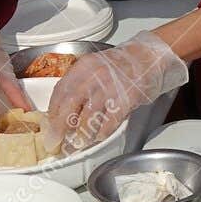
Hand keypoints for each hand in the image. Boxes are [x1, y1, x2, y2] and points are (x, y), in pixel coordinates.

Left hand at [45, 32, 188, 152]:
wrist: (150, 57)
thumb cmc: (123, 64)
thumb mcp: (96, 66)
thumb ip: (80, 83)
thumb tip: (65, 109)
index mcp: (84, 67)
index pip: (60, 91)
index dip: (53, 111)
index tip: (50, 124)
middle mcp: (94, 76)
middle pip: (70, 105)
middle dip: (60, 126)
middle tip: (56, 140)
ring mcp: (111, 88)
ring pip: (89, 116)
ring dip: (81, 134)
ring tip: (78, 144)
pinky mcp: (126, 99)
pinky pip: (109, 121)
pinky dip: (102, 132)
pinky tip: (99, 137)